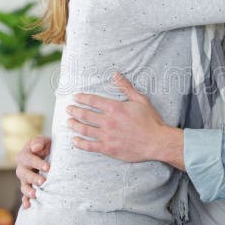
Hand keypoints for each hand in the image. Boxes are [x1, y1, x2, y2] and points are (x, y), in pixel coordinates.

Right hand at [16, 136, 50, 208]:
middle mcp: (22, 168)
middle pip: (24, 174)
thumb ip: (39, 142)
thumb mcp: (44, 141)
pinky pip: (24, 195)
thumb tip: (36, 147)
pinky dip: (25, 201)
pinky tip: (28, 206)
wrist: (50, 155)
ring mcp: (24, 179)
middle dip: (33, 178)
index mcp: (24, 155)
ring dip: (28, 191)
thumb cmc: (47, 147)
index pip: (29, 159)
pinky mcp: (28, 187)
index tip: (47, 167)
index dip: (37, 163)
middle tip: (42, 182)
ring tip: (35, 195)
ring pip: (23, 185)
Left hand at [68, 73, 184, 168]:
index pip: (92, 101)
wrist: (156, 142)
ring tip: (68, 122)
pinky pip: (89, 146)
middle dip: (74, 110)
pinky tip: (74, 140)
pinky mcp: (108, 149)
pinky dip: (80, 143)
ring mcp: (107, 136)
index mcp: (115, 108)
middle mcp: (108, 121)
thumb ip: (126, 87)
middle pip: (85, 114)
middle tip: (69, 109)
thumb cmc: (150, 120)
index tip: (75, 97)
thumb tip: (116, 75)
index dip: (81, 98)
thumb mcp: (140, 100)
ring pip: (84, 130)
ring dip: (74, 125)